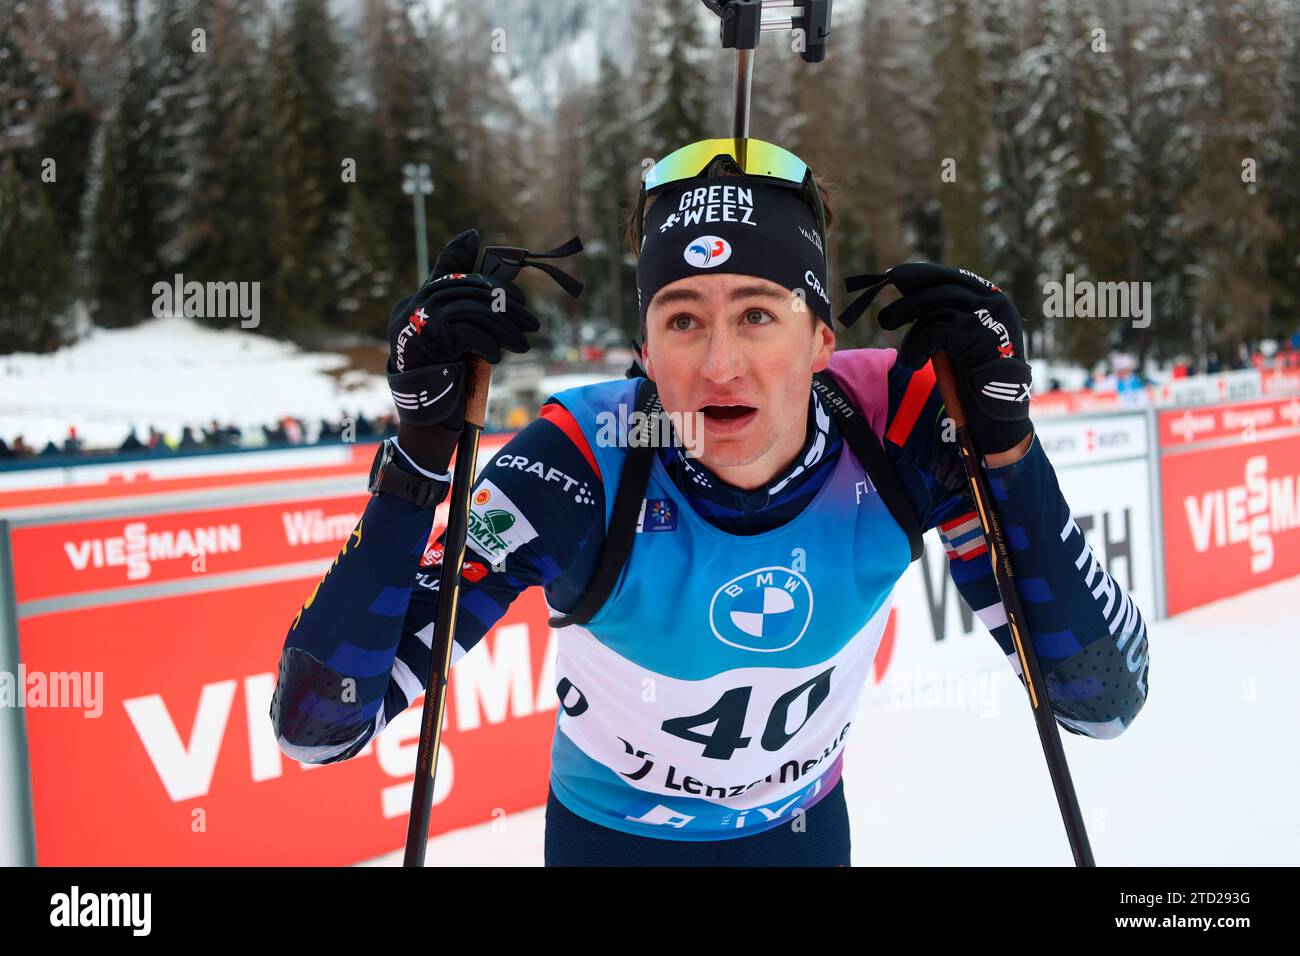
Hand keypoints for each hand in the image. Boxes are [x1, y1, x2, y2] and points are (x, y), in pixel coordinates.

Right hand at [386, 228, 540, 432]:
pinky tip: (498, 357)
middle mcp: (413, 305)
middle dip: (508, 307)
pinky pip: (470, 332)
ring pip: (475, 311)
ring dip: (506, 328)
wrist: (423, 413)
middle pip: (470, 292)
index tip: (519, 295)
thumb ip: (465, 313)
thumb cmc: (442, 375)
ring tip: (524, 345)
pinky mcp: (431, 338)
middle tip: (532, 324)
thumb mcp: (454, 340)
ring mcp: (420, 319)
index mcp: (417, 301)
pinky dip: (489, 344)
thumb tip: (491, 282)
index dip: (490, 282)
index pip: (457, 278)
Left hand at [865, 263, 1032, 454]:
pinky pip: (932, 333)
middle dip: (907, 304)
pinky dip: (916, 349)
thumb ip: (947, 315)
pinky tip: (913, 365)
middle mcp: (994, 302)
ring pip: (934, 313)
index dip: (922, 276)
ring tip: (906, 357)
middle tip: (884, 320)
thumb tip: (909, 295)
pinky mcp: (976, 334)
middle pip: (940, 290)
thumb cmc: (975, 375)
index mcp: (993, 298)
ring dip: (912, 337)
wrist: (998, 409)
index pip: (953, 277)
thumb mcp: (962, 338)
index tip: (895, 278)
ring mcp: (987, 316)